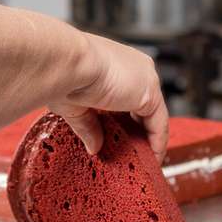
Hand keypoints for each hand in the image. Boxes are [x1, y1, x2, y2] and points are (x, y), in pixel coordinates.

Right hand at [51, 33, 168, 159]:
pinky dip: (157, 143)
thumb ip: (89, 124)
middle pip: (143, 104)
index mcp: (114, 62)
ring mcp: (144, 78)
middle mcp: (133, 66)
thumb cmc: (62, 73)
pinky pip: (159, 124)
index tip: (120, 137)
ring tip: (144, 160)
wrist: (66, 61)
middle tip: (133, 152)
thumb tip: (94, 146)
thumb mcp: (74, 104)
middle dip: (138, 129)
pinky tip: (152, 159)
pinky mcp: (150, 93)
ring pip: (154, 114)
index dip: (125, 117)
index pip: (128, 92)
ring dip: (149, 138)